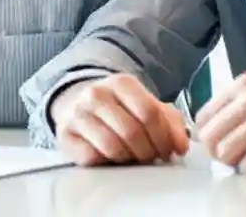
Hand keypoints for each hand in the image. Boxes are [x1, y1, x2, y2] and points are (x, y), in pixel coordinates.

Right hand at [50, 74, 189, 165]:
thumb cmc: (120, 109)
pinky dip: (106, 162)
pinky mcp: (65, 135)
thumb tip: (181, 145)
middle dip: (149, 152)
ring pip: (113, 146)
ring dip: (129, 159)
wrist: (79, 106)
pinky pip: (92, 157)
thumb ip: (170, 122)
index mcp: (121, 83)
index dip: (164, 138)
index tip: (170, 150)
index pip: (149, 113)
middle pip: (132, 131)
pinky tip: (111, 158)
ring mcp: (78, 113)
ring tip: (133, 157)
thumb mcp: (146, 105)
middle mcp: (96, 94)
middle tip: (153, 158)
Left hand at [193, 73, 245, 173]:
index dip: (212, 137)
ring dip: (240, 162)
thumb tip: (209, 135)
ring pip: (226, 155)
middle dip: (222, 153)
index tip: (225, 143)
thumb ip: (237, 107)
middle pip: (210, 139)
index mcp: (244, 84)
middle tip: (243, 155)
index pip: (203, 118)